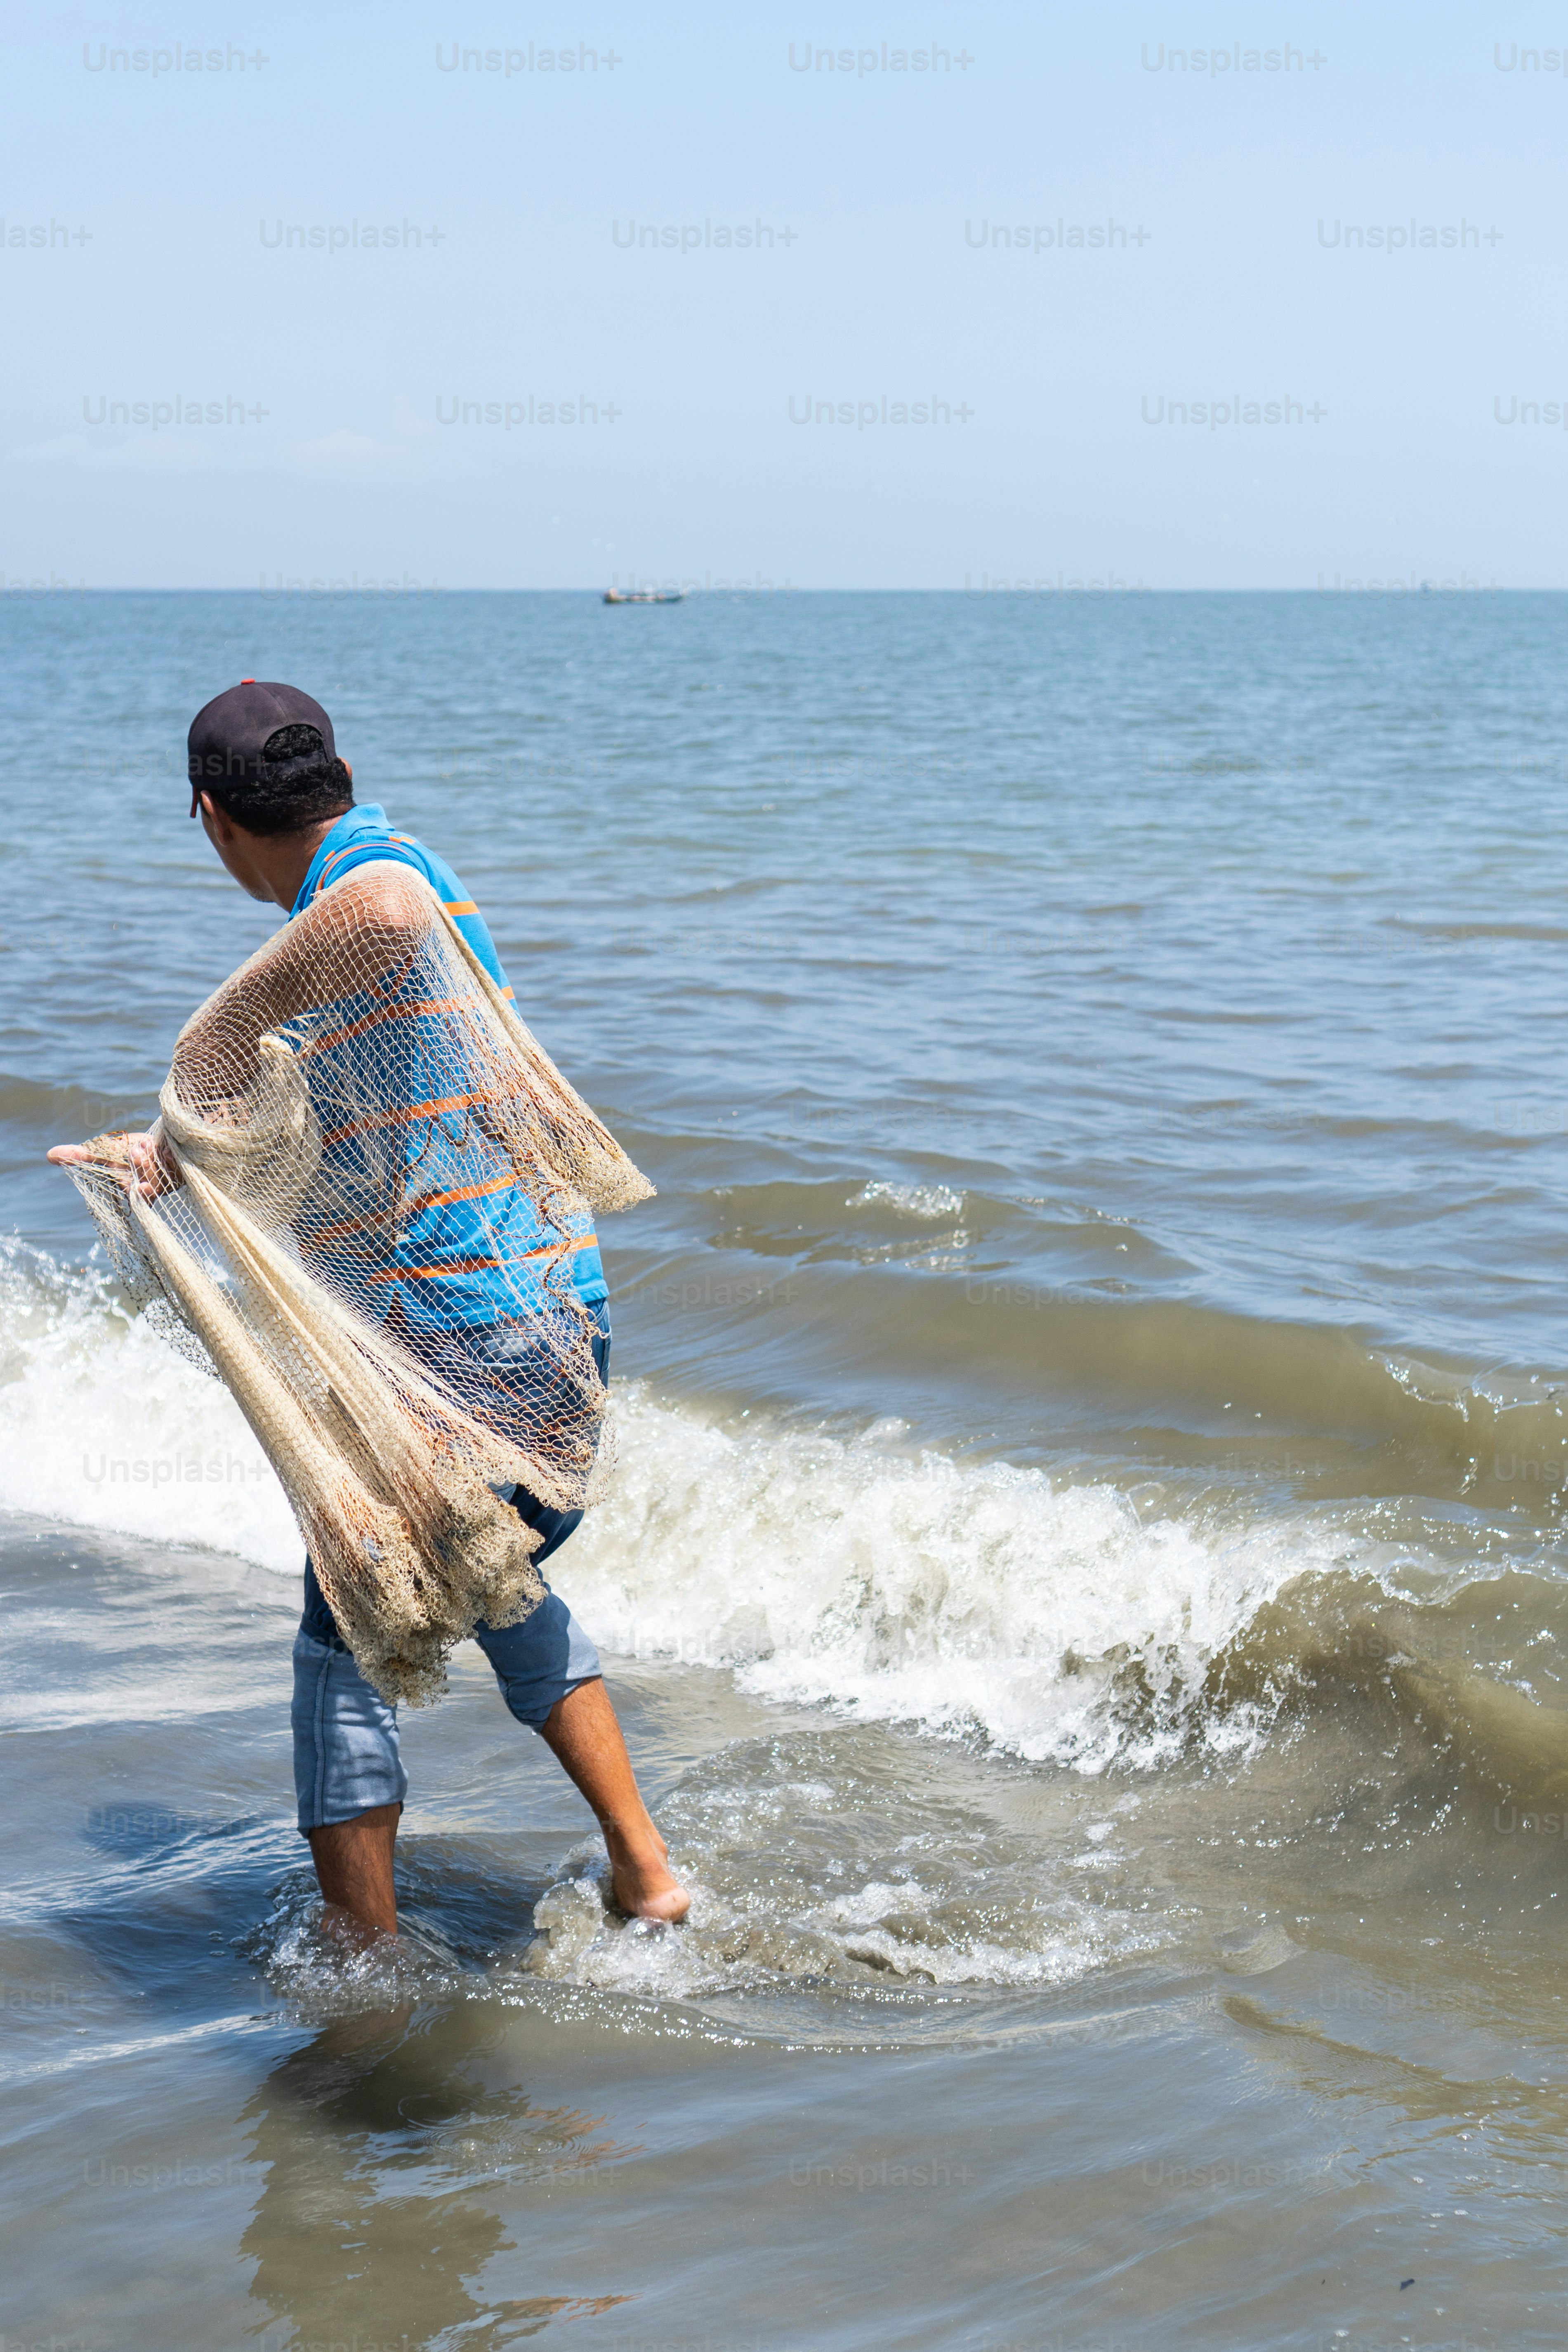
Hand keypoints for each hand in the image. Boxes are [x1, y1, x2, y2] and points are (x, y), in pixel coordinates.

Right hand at [48, 1130, 181, 1200]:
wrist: (158, 1140)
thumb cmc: (131, 1151)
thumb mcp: (106, 1151)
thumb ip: (80, 1155)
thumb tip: (49, 1155)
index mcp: (134, 1189)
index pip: (137, 1198)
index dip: (140, 1194)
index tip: (140, 1189)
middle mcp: (152, 1187)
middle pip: (151, 1186)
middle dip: (143, 1167)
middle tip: (136, 1150)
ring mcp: (168, 1178)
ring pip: (164, 1175)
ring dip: (153, 1159)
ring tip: (145, 1143)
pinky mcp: (181, 1168)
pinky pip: (178, 1165)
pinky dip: (171, 1157)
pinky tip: (167, 1150)